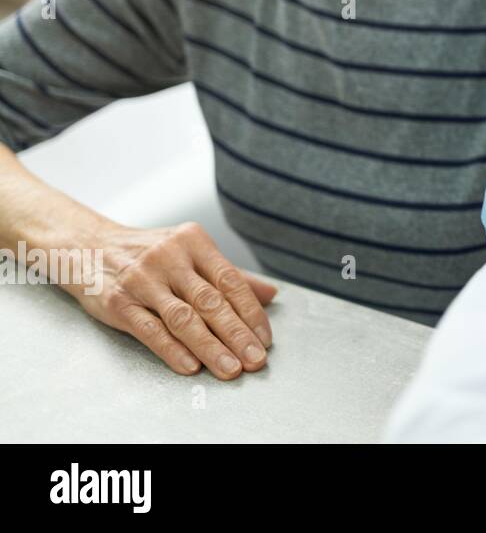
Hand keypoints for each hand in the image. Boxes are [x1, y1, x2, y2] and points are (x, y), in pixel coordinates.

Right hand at [69, 220, 276, 378]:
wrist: (89, 248)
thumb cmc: (151, 254)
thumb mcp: (191, 253)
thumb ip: (230, 275)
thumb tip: (271, 293)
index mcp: (193, 242)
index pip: (230, 280)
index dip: (251, 312)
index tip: (265, 339)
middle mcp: (169, 258)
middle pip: (210, 301)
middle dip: (236, 334)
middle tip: (255, 359)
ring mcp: (142, 280)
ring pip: (182, 318)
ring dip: (210, 347)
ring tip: (230, 368)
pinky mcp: (118, 302)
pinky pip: (150, 330)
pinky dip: (172, 350)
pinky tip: (191, 365)